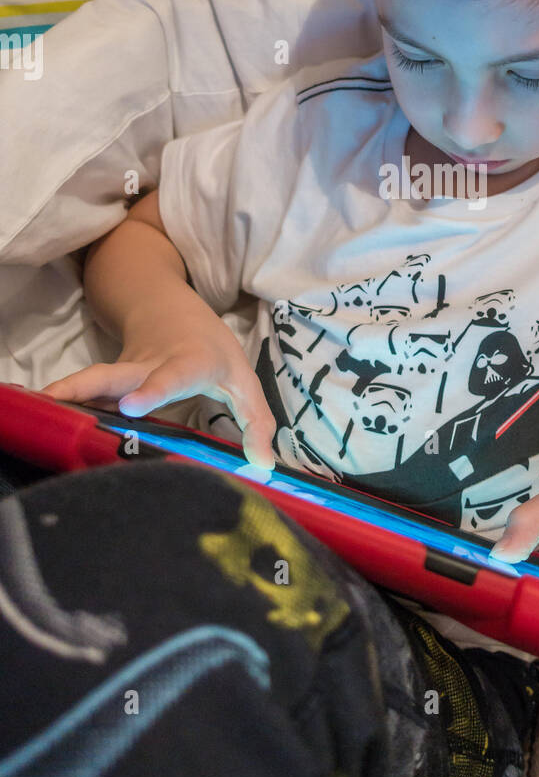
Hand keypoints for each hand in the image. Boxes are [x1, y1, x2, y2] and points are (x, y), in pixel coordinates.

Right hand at [42, 320, 277, 469]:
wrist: (168, 308)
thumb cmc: (211, 350)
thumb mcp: (243, 380)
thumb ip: (256, 421)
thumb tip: (264, 467)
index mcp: (186, 363)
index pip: (171, 377)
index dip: (152, 390)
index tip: (130, 406)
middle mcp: (147, 365)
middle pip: (114, 374)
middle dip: (87, 386)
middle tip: (56, 400)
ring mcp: (121, 372)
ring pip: (90, 381)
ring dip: (63, 394)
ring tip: (36, 409)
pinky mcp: (104, 383)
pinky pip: (84, 397)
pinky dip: (64, 407)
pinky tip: (43, 423)